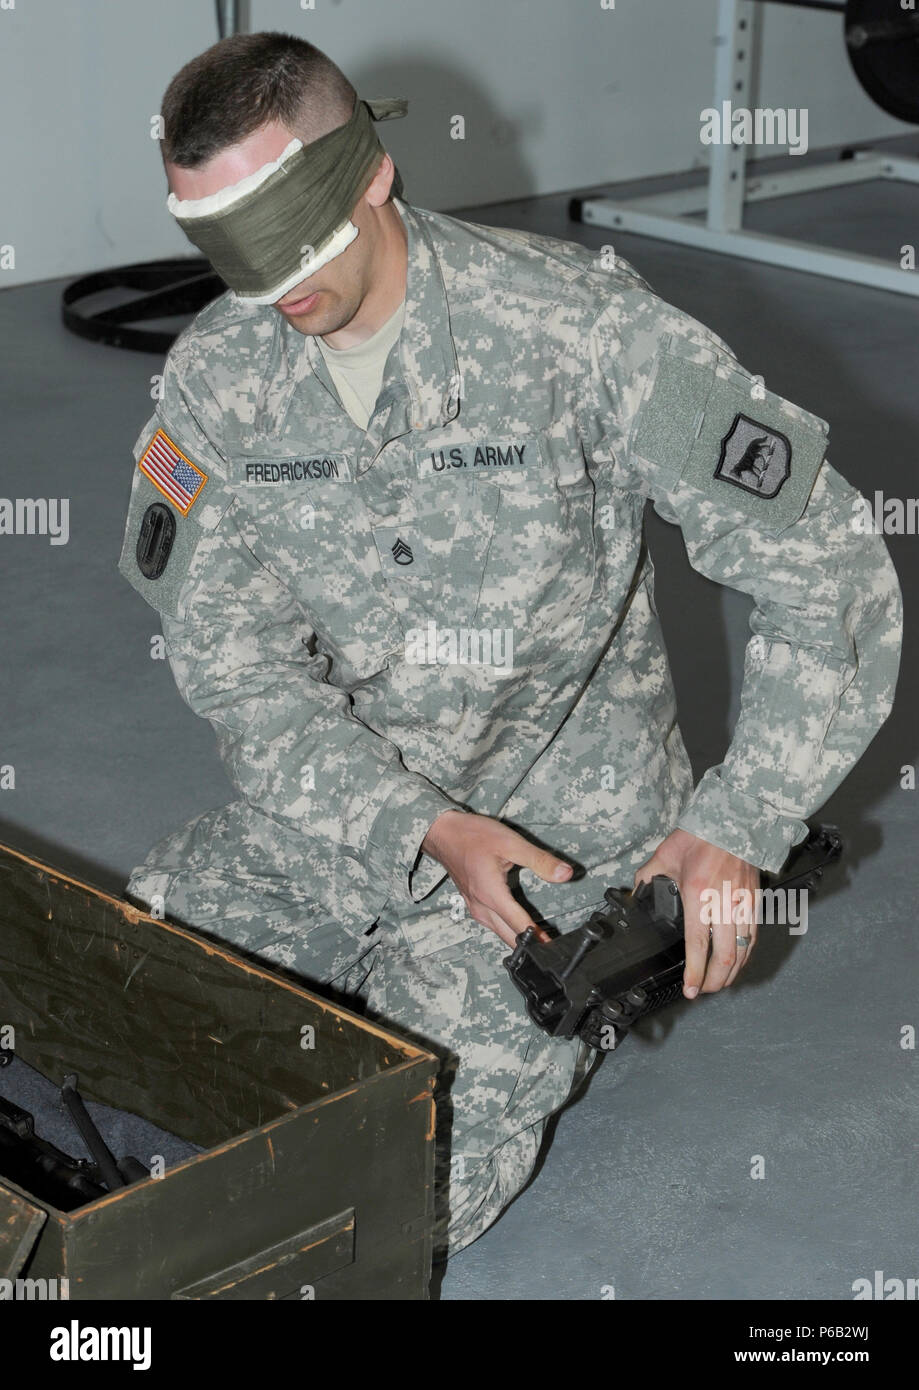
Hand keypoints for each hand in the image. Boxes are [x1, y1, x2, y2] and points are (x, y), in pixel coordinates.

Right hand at [422, 810, 572, 946]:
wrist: (442, 833)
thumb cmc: (472, 835)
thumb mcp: (511, 843)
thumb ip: (540, 860)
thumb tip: (566, 874)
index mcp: (492, 895)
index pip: (520, 926)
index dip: (538, 940)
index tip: (553, 950)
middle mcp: (481, 907)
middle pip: (510, 937)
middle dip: (530, 946)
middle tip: (552, 949)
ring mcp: (475, 908)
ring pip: (500, 933)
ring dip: (519, 939)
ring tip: (540, 942)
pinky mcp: (472, 904)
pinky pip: (492, 925)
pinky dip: (508, 930)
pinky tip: (519, 927)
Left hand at [632, 827, 760, 998]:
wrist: (733, 819)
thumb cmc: (700, 836)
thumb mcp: (664, 856)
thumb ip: (647, 878)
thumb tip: (634, 894)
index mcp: (699, 894)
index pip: (698, 944)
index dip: (696, 973)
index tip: (691, 989)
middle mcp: (724, 903)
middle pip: (725, 956)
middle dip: (715, 981)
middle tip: (704, 991)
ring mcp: (743, 903)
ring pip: (743, 950)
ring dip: (732, 972)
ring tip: (720, 983)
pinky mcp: (755, 900)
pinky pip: (754, 936)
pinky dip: (746, 954)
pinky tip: (738, 961)